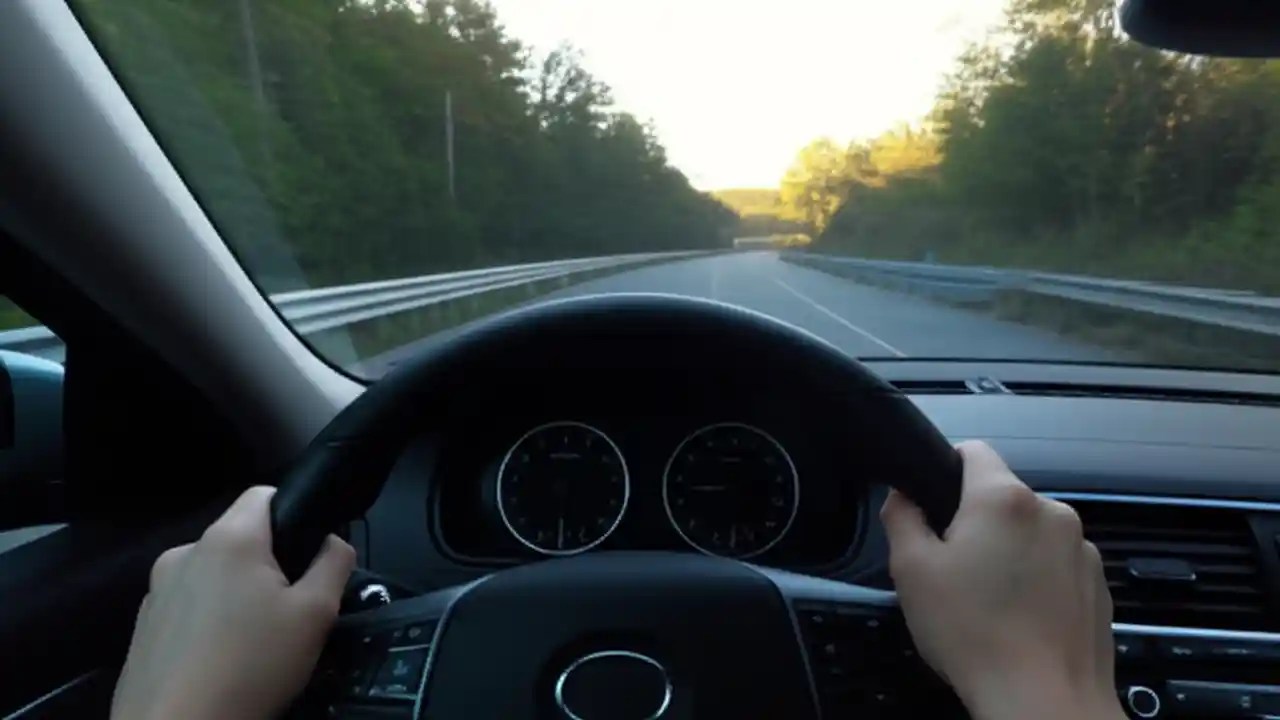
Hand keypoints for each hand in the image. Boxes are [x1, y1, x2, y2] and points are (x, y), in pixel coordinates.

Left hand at [111, 486, 355, 719]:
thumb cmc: (252, 667)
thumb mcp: (315, 614)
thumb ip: (333, 564)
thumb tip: (331, 542)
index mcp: (228, 539)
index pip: (264, 494)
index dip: (295, 514)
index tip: (310, 558)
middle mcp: (184, 553)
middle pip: (240, 539)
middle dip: (269, 566)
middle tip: (292, 612)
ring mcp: (156, 591)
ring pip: (214, 576)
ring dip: (237, 597)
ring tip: (255, 645)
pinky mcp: (142, 628)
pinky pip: (188, 608)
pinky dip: (209, 625)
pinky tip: (222, 663)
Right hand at [880, 441, 1123, 719]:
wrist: (1043, 701)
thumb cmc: (972, 632)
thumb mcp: (911, 571)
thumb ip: (902, 517)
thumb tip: (904, 496)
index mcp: (1003, 498)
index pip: (973, 450)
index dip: (946, 470)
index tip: (932, 508)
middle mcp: (1052, 512)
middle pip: (1002, 497)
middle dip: (976, 522)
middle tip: (951, 569)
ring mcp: (1083, 549)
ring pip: (1031, 533)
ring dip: (1011, 552)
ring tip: (989, 601)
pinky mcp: (1100, 584)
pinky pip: (1058, 565)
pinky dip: (1038, 580)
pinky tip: (1020, 619)